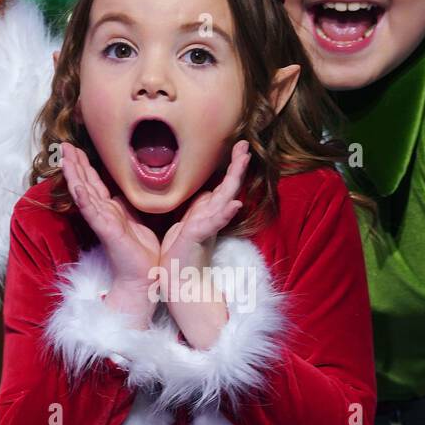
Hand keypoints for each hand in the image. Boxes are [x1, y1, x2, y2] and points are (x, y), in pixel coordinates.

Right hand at [60, 142, 158, 324]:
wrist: (144, 274)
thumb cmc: (141, 249)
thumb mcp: (136, 217)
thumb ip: (127, 203)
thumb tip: (126, 186)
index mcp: (109, 208)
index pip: (92, 182)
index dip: (83, 165)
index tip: (74, 148)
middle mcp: (102, 212)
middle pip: (84, 183)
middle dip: (74, 163)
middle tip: (65, 145)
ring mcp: (102, 221)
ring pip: (84, 193)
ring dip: (74, 175)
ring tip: (66, 159)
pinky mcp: (106, 231)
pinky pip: (93, 213)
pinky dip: (84, 199)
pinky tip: (77, 188)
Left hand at [158, 139, 248, 279]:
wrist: (178, 280)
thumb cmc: (180, 253)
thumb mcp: (187, 223)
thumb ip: (199, 209)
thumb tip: (208, 192)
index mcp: (208, 212)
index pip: (223, 186)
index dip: (232, 167)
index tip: (239, 146)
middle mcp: (212, 217)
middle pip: (229, 187)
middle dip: (237, 165)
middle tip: (246, 144)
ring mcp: (207, 226)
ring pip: (224, 199)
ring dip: (234, 180)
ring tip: (243, 161)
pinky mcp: (199, 237)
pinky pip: (213, 223)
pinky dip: (224, 213)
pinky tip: (235, 204)